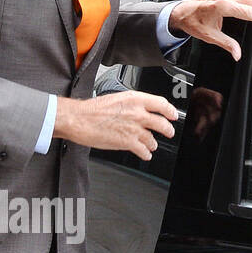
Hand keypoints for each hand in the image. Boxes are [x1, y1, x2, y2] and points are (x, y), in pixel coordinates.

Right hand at [54, 89, 178, 161]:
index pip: (161, 103)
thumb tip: (139, 110)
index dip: (170, 110)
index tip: (173, 114)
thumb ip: (130, 105)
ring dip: (153, 144)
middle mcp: (137, 113)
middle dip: (167, 130)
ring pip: (153, 139)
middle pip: (162, 123)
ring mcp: (134, 129)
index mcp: (134, 99)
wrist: (79, 119)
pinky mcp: (128, 143)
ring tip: (151, 145)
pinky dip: (146, 154)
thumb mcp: (115, 98)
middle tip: (169, 132)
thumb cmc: (91, 110)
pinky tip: (145, 154)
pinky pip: (144, 151)